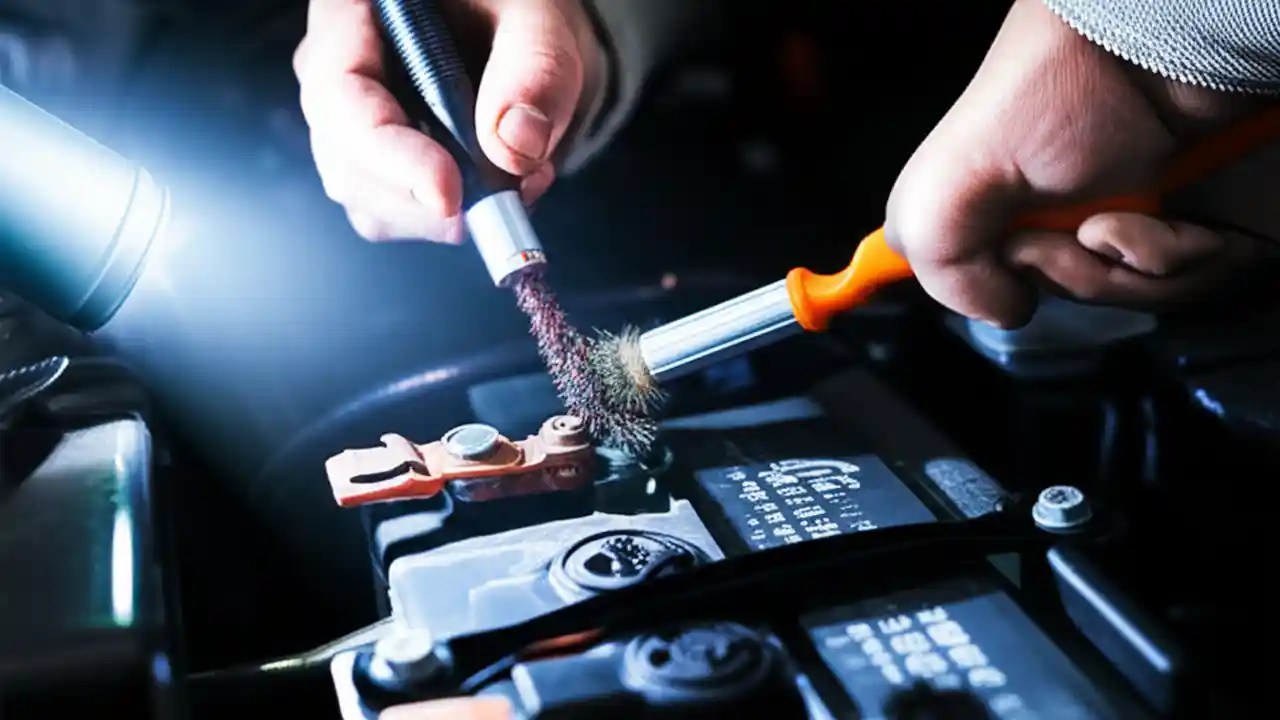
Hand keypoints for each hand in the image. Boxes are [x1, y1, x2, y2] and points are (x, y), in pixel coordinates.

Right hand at [293, 0, 605, 242]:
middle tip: (509, 188)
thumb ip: (535, 70)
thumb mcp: (537, 19)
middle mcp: (334, 73)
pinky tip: (501, 183)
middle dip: (427, 198)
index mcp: (349, 15)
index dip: (391, 154)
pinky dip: (457, 218)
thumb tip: (516, 146)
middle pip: (348, 164)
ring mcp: (350, 127)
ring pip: (373, 204)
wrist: (522, 35)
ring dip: (449, 214)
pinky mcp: (379, 168)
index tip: (449, 193)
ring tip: (519, 172)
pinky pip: (402, 216)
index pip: (340, 97)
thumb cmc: (515, 9)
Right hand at [884, 0, 1268, 327]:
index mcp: (979, 214)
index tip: (1001, 268)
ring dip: (1120, 267)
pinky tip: (1163, 214)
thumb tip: (1007, 310)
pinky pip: (1174, 278)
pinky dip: (1168, 251)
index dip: (984, 293)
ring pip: (1117, 297)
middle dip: (1065, 277)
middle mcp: (1045, 220)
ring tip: (1114, 214)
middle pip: (1056, 303)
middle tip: (1060, 233)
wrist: (1152, 51)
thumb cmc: (1045, 97)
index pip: (970, 289)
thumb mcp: (943, 191)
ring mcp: (1112, 223)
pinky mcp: (1174, 224)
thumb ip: (940, 269)